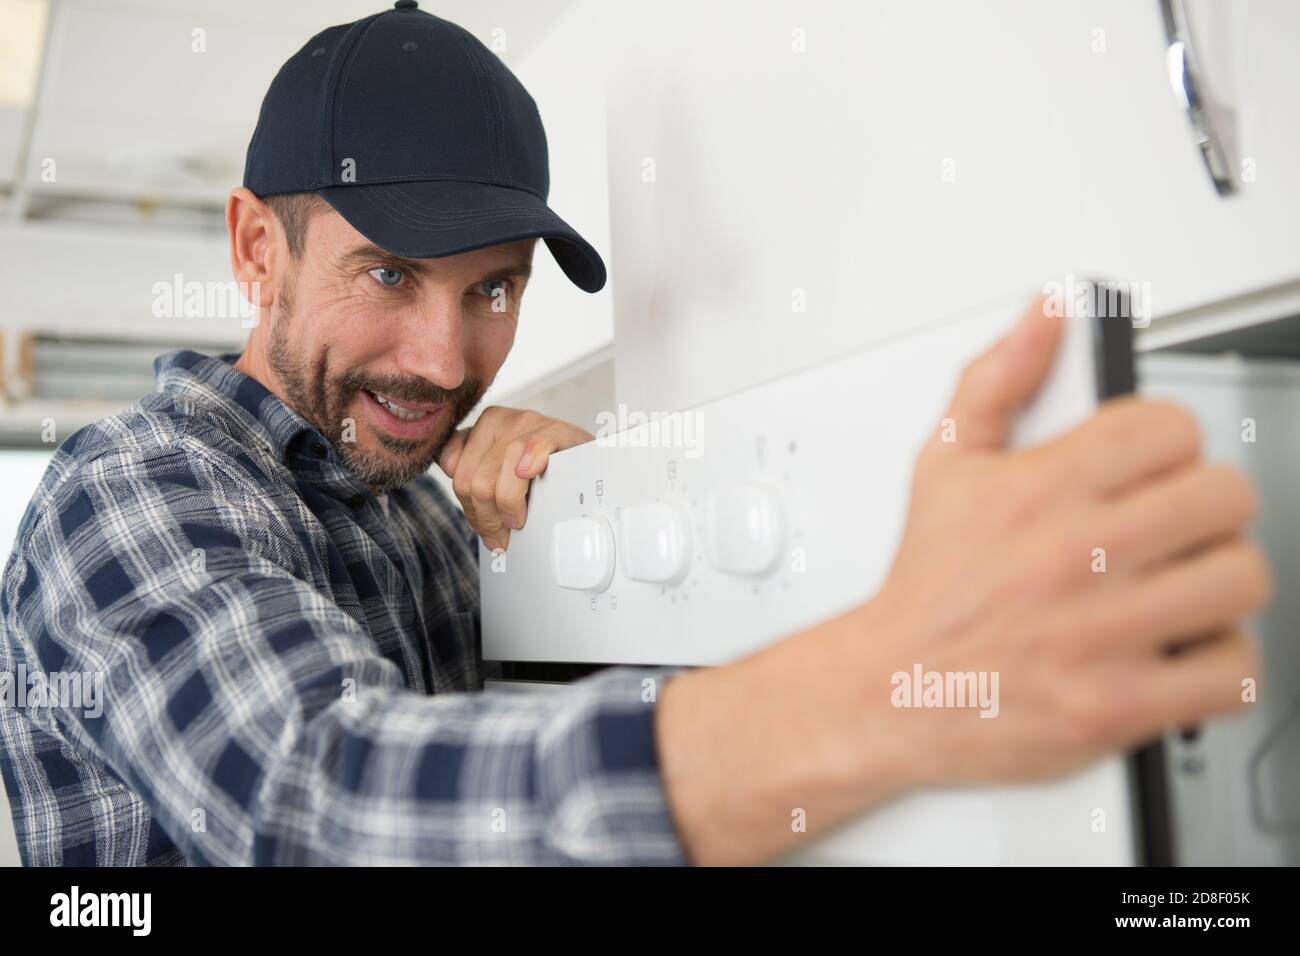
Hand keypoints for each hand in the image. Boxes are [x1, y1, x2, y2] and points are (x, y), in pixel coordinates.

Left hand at [436, 406, 592, 551]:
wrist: (586, 457)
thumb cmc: (542, 468)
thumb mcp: (499, 470)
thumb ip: (473, 476)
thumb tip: (467, 502)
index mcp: (479, 429)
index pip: (456, 474)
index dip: (471, 509)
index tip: (487, 527)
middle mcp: (499, 420)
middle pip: (475, 480)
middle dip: (488, 517)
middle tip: (503, 534)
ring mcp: (527, 423)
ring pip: (500, 472)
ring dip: (509, 506)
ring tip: (518, 520)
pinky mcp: (555, 430)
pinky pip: (535, 446)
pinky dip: (530, 462)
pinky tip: (529, 475)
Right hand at [657, 298, 1270, 863]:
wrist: (892, 692)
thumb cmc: (926, 586)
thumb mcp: (943, 464)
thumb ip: (997, 378)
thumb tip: (1047, 314)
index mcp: (1038, 490)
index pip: (1169, 428)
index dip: (1168, 442)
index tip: (1151, 466)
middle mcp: (1073, 557)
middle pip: (1222, 497)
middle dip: (1205, 506)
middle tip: (1175, 523)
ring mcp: (1102, 634)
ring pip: (1240, 578)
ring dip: (1220, 579)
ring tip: (1181, 583)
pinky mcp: (1121, 706)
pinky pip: (1233, 669)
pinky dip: (1220, 660)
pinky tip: (1181, 645)